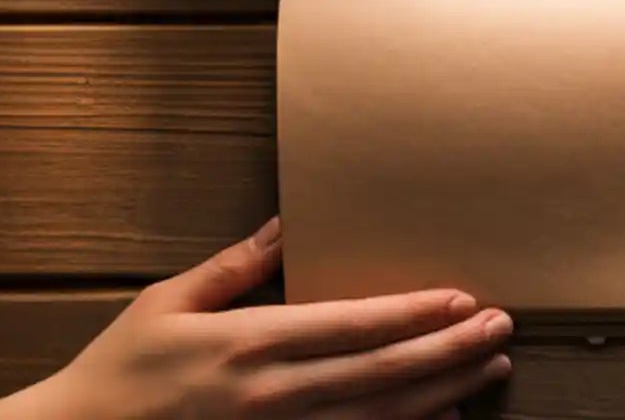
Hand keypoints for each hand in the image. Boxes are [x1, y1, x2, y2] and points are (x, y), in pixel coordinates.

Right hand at [0, 217, 512, 419]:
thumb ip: (235, 264)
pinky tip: (446, 418)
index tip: (462, 298)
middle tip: (502, 331)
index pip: (349, 326)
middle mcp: (271, 395)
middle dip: (448, 351)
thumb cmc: (122, 369)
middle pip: (380, 374)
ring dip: (442, 392)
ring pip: (378, 418)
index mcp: (247, 343)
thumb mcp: (168, 301)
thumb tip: (289, 223)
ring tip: (490, 369)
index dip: (411, 313)